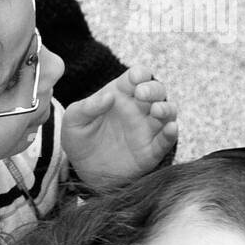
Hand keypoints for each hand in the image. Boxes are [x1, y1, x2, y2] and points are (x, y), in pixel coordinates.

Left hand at [60, 66, 177, 188]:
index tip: (134, 77)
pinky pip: (166, 140)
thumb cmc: (79, 139)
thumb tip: (108, 96)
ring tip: (156, 110)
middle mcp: (138, 108)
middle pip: (156, 91)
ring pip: (167, 112)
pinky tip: (170, 128)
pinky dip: (171, 134)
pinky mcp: (151, 150)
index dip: (140, 74)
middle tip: (141, 94)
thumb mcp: (73, 121)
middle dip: (153, 89)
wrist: (83, 170)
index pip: (138, 76)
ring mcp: (147, 128)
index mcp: (120, 94)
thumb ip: (87, 107)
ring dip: (166, 108)